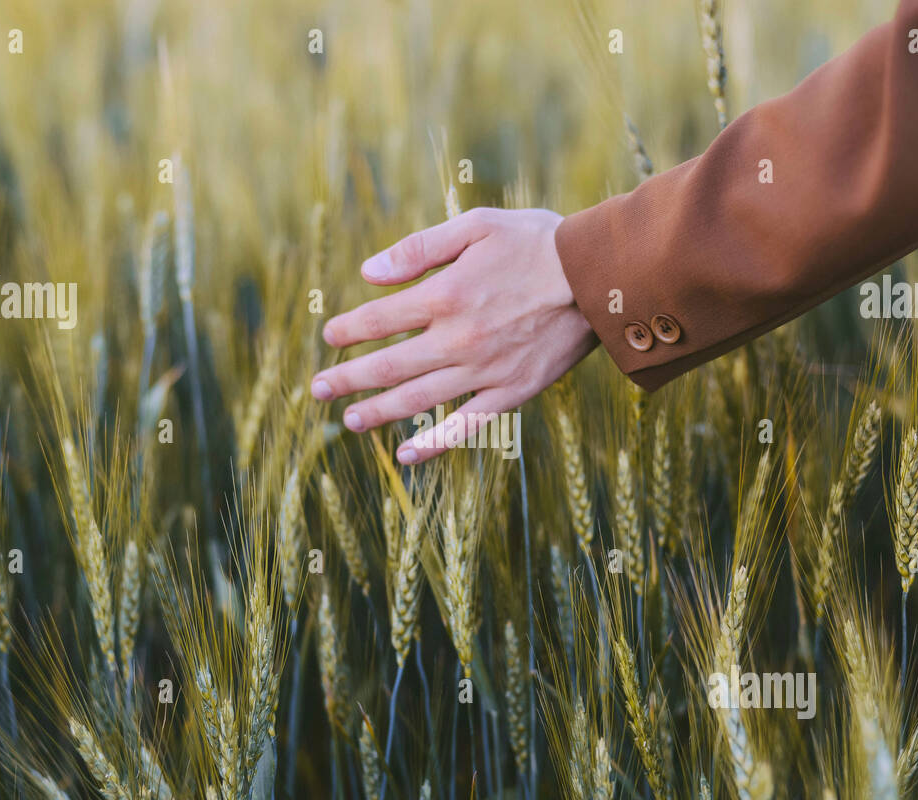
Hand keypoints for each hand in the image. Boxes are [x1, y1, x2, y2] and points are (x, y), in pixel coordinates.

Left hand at [310, 207, 597, 462]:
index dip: (348, 329)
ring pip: (419, 399)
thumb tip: (367, 272)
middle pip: (389, 365)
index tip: (328, 336)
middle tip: (317, 389)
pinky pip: (466, 425)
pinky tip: (409, 453)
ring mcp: (484, 371)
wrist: (599, 277)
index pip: (380, 319)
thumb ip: (418, 248)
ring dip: (379, 411)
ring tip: (349, 421)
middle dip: (348, 378)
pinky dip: (435, 442)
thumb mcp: (476, 227)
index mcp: (444, 296)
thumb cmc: (538, 242)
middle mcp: (457, 340)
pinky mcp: (511, 392)